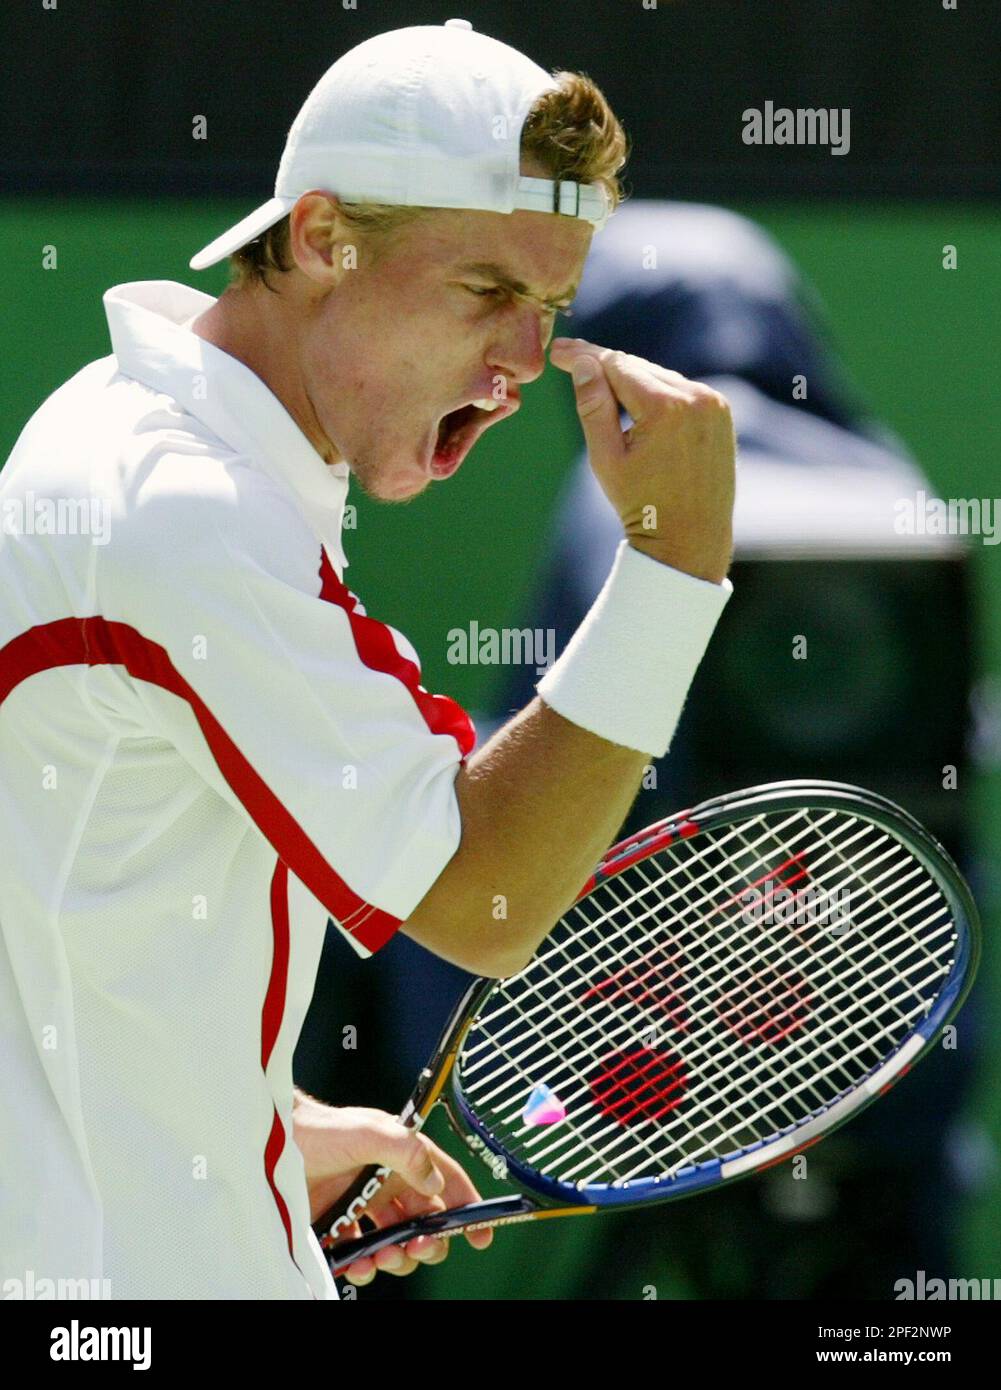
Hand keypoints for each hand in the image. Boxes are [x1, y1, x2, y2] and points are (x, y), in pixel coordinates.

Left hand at [292, 1095, 492, 1285]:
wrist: (274, 1144)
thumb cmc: (319, 1128)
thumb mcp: (370, 1131)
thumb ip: (406, 1151)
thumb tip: (434, 1183)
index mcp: (403, 1157)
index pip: (446, 1183)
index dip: (467, 1207)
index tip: (480, 1235)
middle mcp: (388, 1183)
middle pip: (425, 1222)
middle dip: (428, 1242)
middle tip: (417, 1248)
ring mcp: (364, 1206)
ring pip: (396, 1243)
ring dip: (395, 1257)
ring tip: (379, 1258)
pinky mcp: (340, 1225)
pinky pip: (361, 1254)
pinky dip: (364, 1265)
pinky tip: (356, 1264)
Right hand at [549, 337, 735, 584]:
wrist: (691, 539)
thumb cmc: (642, 505)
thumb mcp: (606, 458)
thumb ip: (593, 407)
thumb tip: (582, 364)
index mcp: (665, 408)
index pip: (616, 365)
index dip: (584, 356)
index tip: (558, 350)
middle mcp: (696, 397)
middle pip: (637, 368)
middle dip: (604, 367)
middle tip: (568, 359)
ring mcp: (714, 403)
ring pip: (659, 377)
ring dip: (630, 382)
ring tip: (600, 389)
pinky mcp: (722, 412)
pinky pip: (680, 391)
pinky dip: (657, 394)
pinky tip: (636, 407)